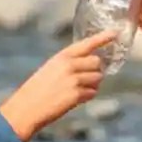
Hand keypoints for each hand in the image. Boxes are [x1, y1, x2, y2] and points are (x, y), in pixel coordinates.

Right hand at [0, 29, 114, 141]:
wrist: (26, 109)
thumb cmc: (36, 91)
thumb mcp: (50, 70)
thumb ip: (68, 64)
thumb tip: (91, 66)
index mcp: (61, 57)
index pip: (86, 44)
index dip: (102, 37)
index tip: (115, 33)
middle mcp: (68, 65)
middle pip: (96, 62)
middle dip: (95, 70)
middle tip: (84, 79)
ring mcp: (73, 80)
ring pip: (97, 78)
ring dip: (92, 85)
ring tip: (77, 90)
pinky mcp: (76, 95)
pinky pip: (92, 93)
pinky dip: (87, 96)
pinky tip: (75, 99)